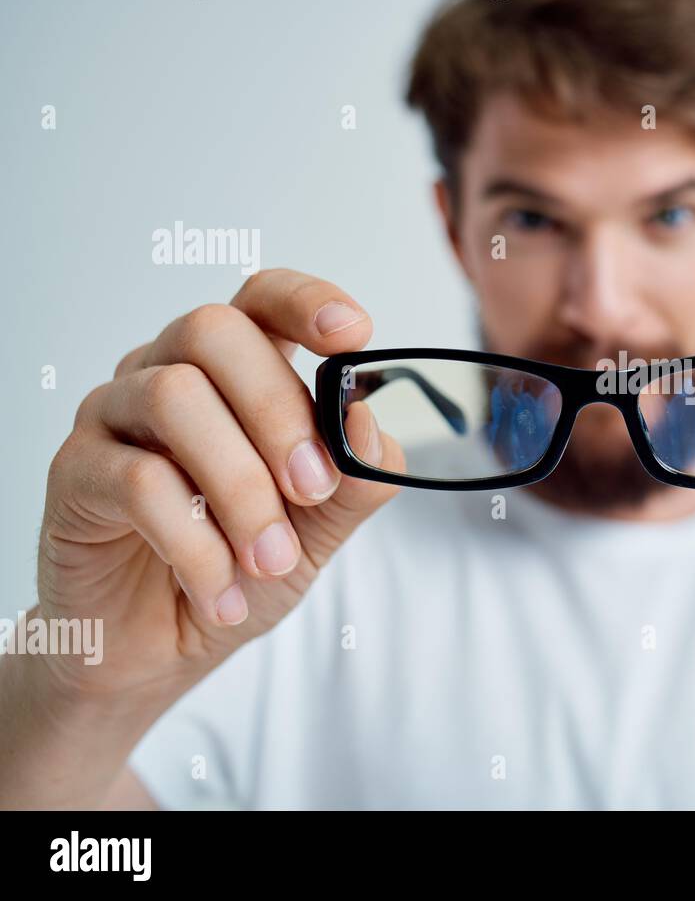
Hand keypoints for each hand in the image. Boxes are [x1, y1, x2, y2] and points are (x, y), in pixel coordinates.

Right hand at [37, 268, 404, 703]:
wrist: (161, 649)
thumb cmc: (242, 567)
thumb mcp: (321, 528)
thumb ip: (356, 477)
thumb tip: (367, 424)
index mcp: (237, 371)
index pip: (262, 298)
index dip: (306, 301)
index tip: (354, 334)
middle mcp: (169, 373)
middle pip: (214, 332)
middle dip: (279, 411)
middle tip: (314, 490)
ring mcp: (114, 416)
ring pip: (174, 397)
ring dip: (240, 486)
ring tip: (271, 560)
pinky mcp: (74, 473)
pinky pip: (135, 481)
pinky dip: (195, 544)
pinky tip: (223, 593)